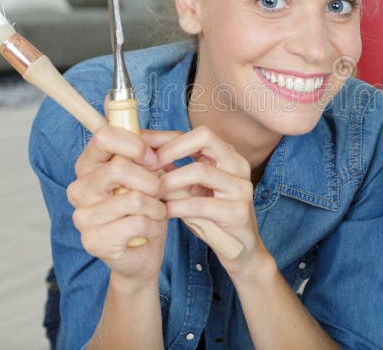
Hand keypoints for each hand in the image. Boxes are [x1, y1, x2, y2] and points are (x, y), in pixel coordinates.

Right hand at [67, 125, 168, 283]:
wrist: (144, 252)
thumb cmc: (146, 207)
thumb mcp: (152, 171)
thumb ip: (150, 145)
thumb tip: (153, 123)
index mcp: (89, 165)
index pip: (104, 136)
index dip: (134, 144)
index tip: (152, 157)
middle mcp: (79, 188)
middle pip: (118, 167)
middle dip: (151, 180)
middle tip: (159, 191)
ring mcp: (82, 216)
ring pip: (134, 198)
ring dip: (156, 206)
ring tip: (155, 212)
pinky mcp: (93, 241)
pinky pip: (137, 223)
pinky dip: (154, 225)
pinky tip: (149, 230)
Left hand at [149, 126, 270, 278]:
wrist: (240, 250)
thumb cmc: (212, 216)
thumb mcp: (194, 188)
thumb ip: (176, 169)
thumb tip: (142, 151)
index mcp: (229, 155)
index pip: (198, 133)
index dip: (168, 136)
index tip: (141, 146)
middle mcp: (239, 165)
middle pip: (205, 138)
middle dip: (171, 148)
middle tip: (147, 165)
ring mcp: (241, 187)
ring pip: (199, 170)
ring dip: (169, 180)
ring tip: (150, 191)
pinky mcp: (238, 212)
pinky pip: (199, 204)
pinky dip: (176, 206)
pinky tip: (162, 211)